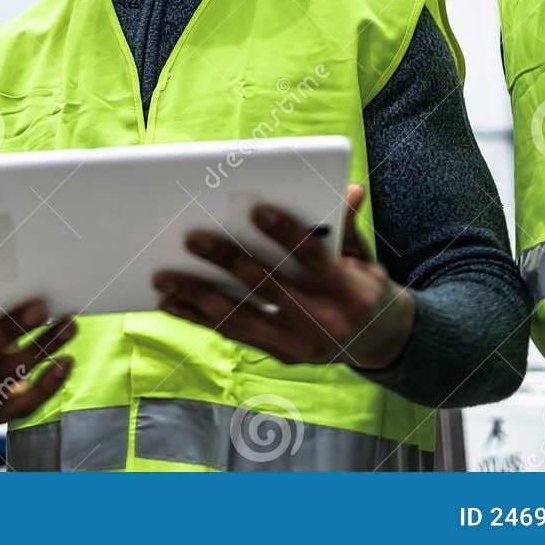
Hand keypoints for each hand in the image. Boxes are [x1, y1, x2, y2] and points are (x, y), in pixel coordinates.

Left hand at [151, 184, 415, 368]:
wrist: (381, 342)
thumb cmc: (365, 287)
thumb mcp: (364, 257)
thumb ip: (349, 227)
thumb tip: (349, 188)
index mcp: (348, 292)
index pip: (312, 259)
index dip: (285, 234)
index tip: (254, 209)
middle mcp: (322, 323)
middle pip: (267, 289)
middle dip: (227, 262)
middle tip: (190, 237)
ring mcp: (298, 345)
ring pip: (241, 319)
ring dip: (198, 297)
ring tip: (164, 277)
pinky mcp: (280, 356)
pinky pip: (232, 335)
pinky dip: (199, 319)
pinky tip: (171, 304)